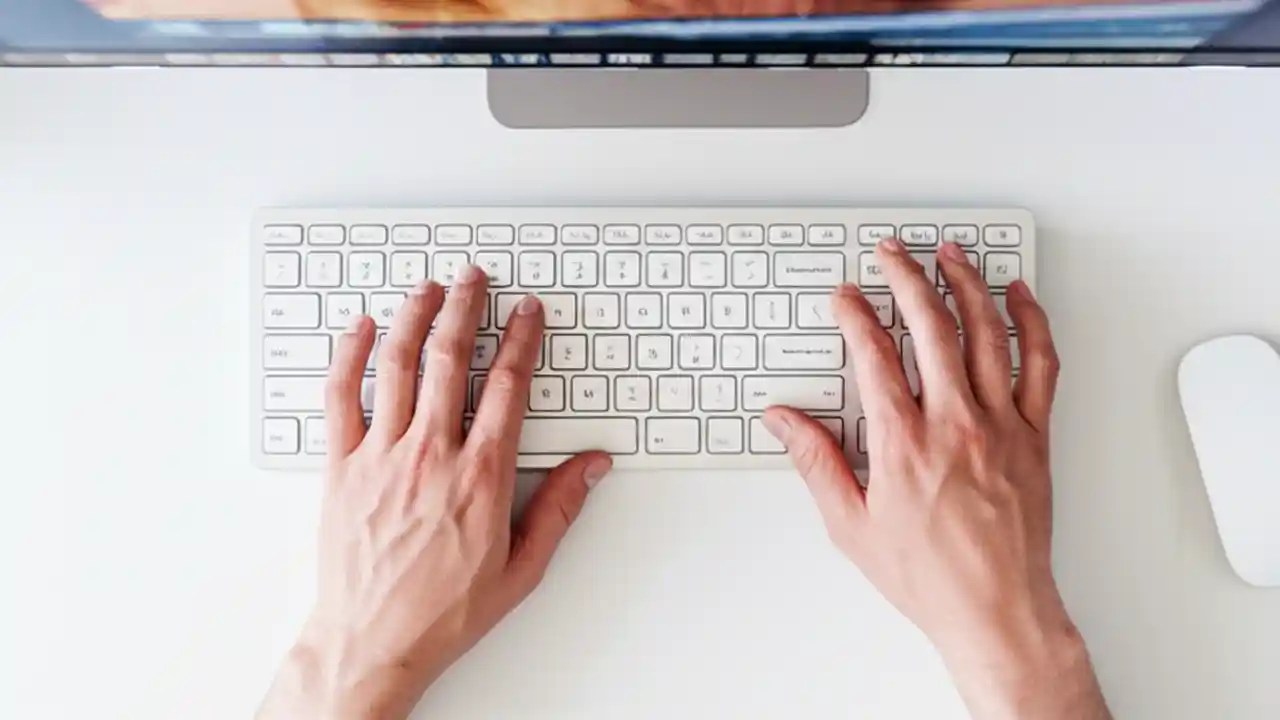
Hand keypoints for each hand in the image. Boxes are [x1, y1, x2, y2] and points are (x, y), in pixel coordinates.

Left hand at [258, 266, 612, 719]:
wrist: (372, 642)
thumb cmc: (444, 612)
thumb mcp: (522, 569)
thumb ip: (559, 508)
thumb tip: (592, 466)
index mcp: (480, 476)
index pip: (508, 386)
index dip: (522, 340)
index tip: (528, 313)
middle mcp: (431, 455)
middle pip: (453, 359)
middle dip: (467, 309)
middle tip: (474, 279)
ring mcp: (381, 457)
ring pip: (399, 366)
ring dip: (415, 317)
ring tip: (427, 288)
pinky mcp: (341, 468)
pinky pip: (341, 397)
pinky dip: (350, 357)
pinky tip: (361, 330)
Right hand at [764, 239, 1108, 719]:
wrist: (996, 610)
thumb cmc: (928, 576)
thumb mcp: (850, 524)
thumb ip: (815, 462)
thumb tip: (784, 421)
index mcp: (903, 444)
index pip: (874, 355)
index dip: (856, 315)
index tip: (846, 296)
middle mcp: (954, 424)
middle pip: (930, 327)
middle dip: (907, 278)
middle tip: (893, 254)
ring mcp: (1001, 426)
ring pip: (986, 334)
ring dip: (966, 285)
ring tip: (951, 254)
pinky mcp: (1035, 436)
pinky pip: (1041, 365)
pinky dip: (1032, 323)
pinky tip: (1019, 297)